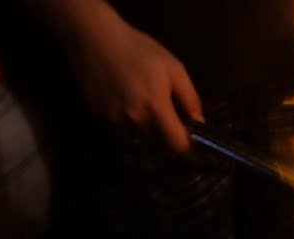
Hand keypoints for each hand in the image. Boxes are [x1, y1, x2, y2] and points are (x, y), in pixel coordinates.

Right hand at [38, 0, 203, 151]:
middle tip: (163, 111)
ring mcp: (114, 118)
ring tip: (140, 101)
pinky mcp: (99, 114)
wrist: (95, 38)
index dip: (184, 145)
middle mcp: (135, 118)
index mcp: (156, 106)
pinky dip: (125, 118)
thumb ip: (189, 98)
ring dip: (143, 126)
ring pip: (136, 134)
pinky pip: (118, 125)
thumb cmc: (139, 49)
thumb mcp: (173, 68)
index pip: (175, 143)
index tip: (187, 137)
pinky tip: (122, 97)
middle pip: (156, 140)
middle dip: (163, 131)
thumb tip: (199, 122)